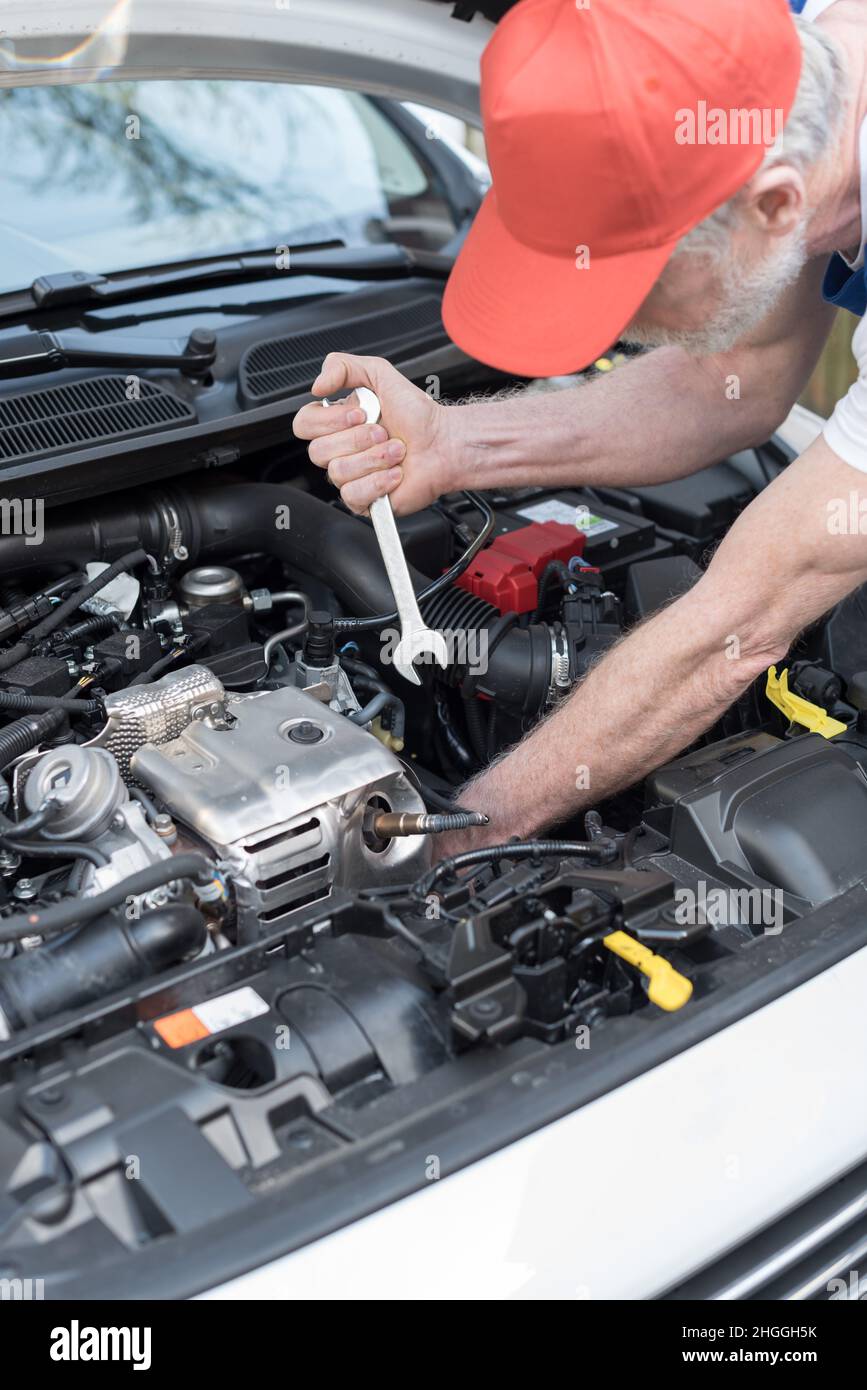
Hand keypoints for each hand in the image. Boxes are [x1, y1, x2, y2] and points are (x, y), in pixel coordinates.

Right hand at [292, 352, 455, 514]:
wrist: (444, 443)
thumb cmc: (417, 414)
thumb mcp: (379, 373)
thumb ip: (342, 367)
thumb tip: (316, 385)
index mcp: (337, 423)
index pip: (304, 424)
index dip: (329, 420)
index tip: (360, 413)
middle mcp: (341, 451)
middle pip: (318, 451)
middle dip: (358, 439)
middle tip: (384, 432)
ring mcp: (351, 477)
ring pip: (337, 472)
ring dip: (374, 458)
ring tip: (396, 451)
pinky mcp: (364, 501)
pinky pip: (352, 495)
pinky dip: (379, 481)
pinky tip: (395, 473)